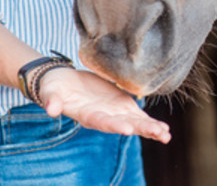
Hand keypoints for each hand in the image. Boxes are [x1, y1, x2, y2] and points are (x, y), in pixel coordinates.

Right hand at [37, 67, 170, 142]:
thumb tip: (50, 109)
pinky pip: (138, 115)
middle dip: (142, 129)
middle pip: (124, 124)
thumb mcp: (51, 92)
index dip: (114, 125)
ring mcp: (114, 112)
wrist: (63, 82)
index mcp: (87, 115)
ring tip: (166, 135)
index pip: (102, 121)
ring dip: (151, 129)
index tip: (128, 129)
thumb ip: (51, 101)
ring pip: (135, 122)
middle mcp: (103, 117)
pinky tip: (165, 129)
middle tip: (159, 133)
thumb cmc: (55, 88)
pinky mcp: (121, 105)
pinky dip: (151, 123)